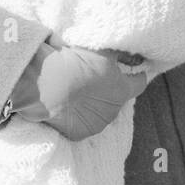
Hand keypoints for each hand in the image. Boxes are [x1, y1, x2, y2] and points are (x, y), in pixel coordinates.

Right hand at [25, 37, 147, 141]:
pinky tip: (68, 104)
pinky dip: (79, 115)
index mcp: (122, 90)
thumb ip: (120, 54)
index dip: (136, 75)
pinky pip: (83, 123)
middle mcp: (113, 111)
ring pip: (101, 112)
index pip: (139, 83)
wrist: (44, 83)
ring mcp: (96, 124)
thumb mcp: (102, 50)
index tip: (132, 70)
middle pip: (117, 99)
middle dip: (110, 90)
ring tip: (79, 91)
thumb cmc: (74, 63)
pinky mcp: (78, 134)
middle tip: (94, 78)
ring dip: (95, 104)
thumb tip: (133, 56)